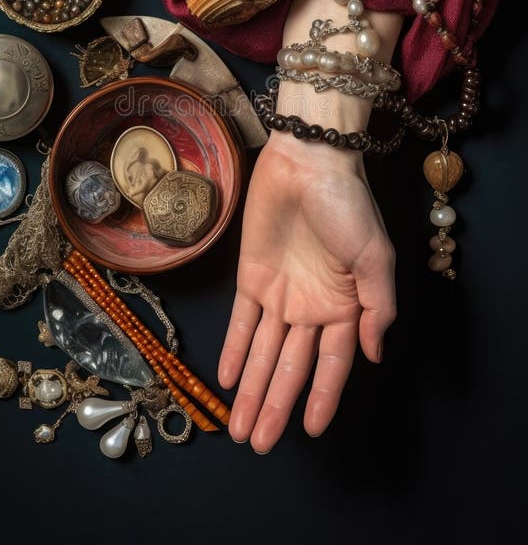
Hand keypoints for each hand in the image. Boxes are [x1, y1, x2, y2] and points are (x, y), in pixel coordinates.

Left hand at [218, 131, 396, 452]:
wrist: (307, 162)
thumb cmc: (348, 206)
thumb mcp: (376, 258)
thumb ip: (377, 310)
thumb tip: (372, 357)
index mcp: (346, 306)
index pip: (332, 365)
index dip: (322, 398)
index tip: (310, 432)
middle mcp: (311, 307)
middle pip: (291, 366)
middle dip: (276, 405)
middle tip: (260, 444)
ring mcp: (280, 293)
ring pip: (264, 352)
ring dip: (253, 389)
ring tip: (241, 427)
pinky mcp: (251, 276)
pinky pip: (241, 321)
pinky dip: (235, 350)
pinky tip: (229, 379)